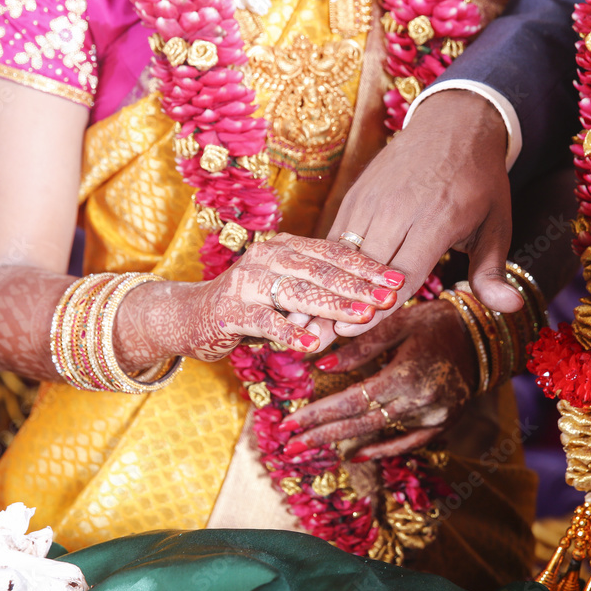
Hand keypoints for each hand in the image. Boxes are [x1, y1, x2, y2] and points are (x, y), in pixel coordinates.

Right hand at [179, 233, 404, 359]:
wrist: (192, 315)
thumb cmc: (253, 302)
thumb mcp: (288, 285)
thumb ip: (321, 283)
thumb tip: (375, 291)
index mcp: (286, 246)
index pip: (334, 253)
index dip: (367, 267)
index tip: (398, 279)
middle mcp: (267, 256)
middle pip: (321, 270)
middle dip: (359, 286)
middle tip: (391, 297)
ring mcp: (247, 281)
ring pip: (298, 292)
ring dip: (333, 306)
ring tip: (364, 316)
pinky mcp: (230, 310)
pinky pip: (265, 321)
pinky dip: (290, 332)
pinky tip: (312, 344)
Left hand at [279, 299, 475, 458]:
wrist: (482, 335)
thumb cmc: (436, 321)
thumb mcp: (397, 321)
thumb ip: (360, 344)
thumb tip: (319, 363)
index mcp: (408, 375)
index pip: (353, 400)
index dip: (319, 414)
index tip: (289, 423)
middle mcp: (421, 402)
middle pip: (361, 424)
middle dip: (322, 435)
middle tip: (288, 446)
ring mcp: (434, 417)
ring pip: (380, 434)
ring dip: (343, 441)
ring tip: (310, 447)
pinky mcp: (443, 424)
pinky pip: (408, 444)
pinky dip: (381, 450)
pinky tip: (354, 454)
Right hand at [325, 90, 522, 338]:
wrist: (454, 123)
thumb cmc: (480, 182)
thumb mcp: (496, 226)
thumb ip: (493, 272)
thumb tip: (511, 309)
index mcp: (438, 218)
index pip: (402, 275)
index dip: (376, 307)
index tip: (351, 334)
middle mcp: (400, 208)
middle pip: (364, 268)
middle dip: (341, 304)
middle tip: (318, 339)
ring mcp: (374, 198)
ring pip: (343, 252)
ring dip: (325, 285)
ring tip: (304, 317)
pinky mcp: (357, 193)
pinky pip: (338, 234)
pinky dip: (328, 262)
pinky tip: (316, 286)